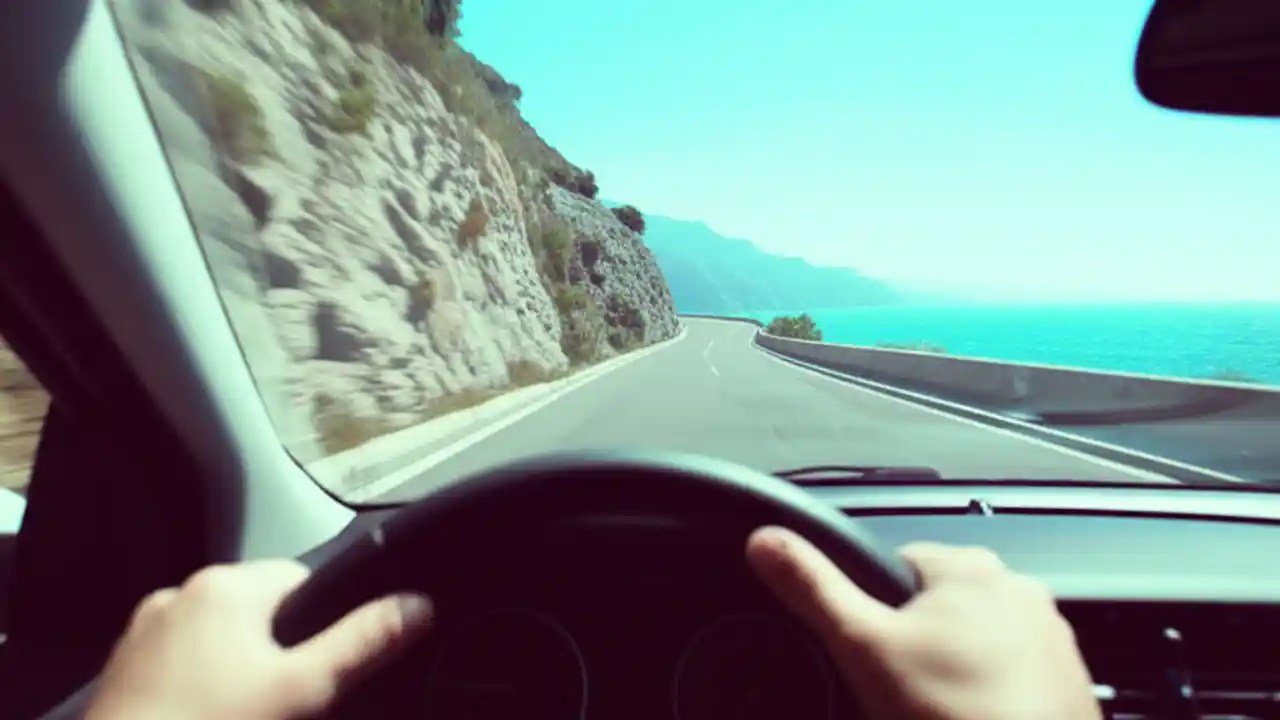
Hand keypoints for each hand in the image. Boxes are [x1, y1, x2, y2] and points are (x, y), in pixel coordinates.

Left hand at [87, 560, 431, 719]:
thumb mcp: (304, 689)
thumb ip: (364, 643)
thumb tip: (419, 605)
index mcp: (226, 585)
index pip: (301, 581)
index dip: (321, 626)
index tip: (319, 671)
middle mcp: (179, 594)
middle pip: (259, 611)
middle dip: (277, 650)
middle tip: (284, 702)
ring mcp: (143, 633)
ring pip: (218, 640)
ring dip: (238, 668)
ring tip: (245, 713)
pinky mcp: (122, 670)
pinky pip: (182, 663)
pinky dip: (200, 686)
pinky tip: (210, 716)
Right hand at [746, 527, 1100, 719]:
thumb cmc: (954, 714)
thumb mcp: (863, 647)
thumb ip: (814, 589)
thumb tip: (765, 540)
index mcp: (969, 567)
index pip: (898, 567)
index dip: (874, 611)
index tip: (874, 652)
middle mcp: (1021, 590)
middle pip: (939, 607)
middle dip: (918, 642)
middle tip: (904, 691)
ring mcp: (1052, 638)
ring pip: (978, 643)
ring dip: (957, 669)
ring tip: (940, 710)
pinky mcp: (1070, 682)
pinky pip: (1013, 677)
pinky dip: (993, 695)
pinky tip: (974, 718)